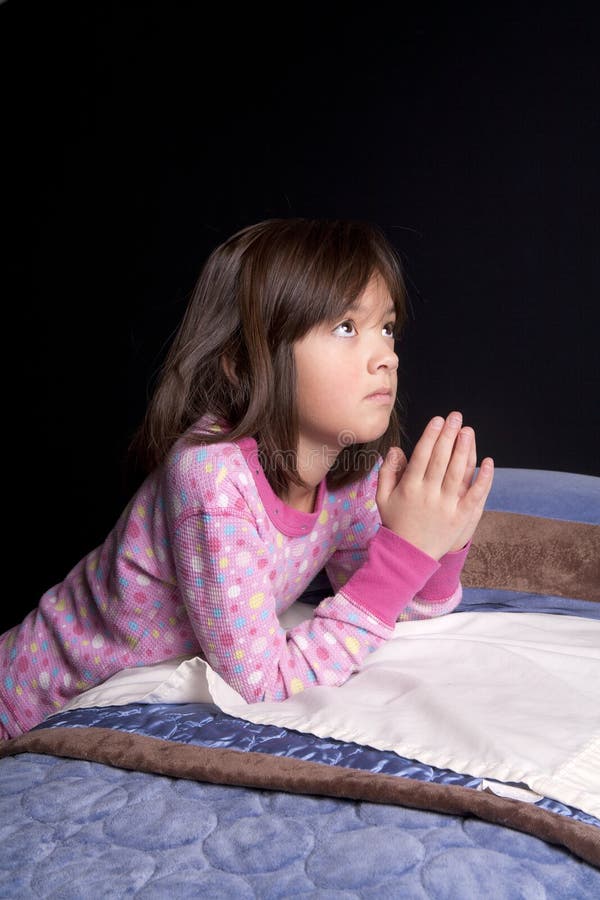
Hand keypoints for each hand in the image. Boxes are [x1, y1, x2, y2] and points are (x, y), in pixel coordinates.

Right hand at [376, 411, 493, 559]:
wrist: (409, 555)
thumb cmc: (395, 522)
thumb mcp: (383, 497)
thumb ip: (388, 472)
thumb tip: (396, 449)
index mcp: (409, 487)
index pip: (422, 456)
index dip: (431, 436)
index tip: (438, 420)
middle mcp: (428, 494)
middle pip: (441, 460)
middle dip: (449, 436)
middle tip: (456, 418)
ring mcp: (446, 506)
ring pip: (458, 473)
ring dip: (464, 450)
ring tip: (468, 431)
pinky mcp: (460, 517)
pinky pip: (474, 495)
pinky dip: (482, 478)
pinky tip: (487, 462)